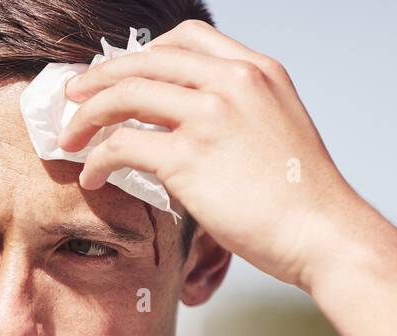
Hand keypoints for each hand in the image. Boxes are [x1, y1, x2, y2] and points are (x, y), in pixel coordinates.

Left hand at [57, 19, 366, 289]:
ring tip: (72, 138)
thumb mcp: (283, 131)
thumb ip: (243, 115)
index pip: (188, 39)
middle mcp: (233, 82)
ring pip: (125, 95)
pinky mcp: (190, 157)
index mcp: (259, 72)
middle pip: (147, 61)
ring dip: (88, 116)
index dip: (145, 54)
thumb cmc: (305, 200)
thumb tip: (194, 129)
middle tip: (75, 98)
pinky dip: (98, 159)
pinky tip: (94, 175)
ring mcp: (210, 116)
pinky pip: (122, 146)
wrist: (325, 234)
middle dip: (102, 78)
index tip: (122, 75)